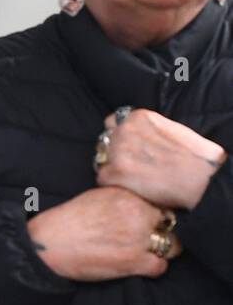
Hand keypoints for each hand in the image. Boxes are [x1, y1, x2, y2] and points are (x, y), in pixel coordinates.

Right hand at [26, 186, 180, 281]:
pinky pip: (160, 267)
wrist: (49, 245)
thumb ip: (124, 197)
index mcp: (127, 195)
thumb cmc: (68, 221)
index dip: (159, 213)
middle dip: (163, 230)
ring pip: (172, 246)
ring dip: (162, 249)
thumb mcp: (97, 196)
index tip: (153, 219)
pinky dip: (152, 267)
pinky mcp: (133, 262)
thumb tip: (144, 203)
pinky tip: (137, 263)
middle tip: (150, 236)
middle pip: (171, 223)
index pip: (163, 202)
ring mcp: (137, 239)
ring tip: (145, 250)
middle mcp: (136, 214)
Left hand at [97, 107, 226, 209]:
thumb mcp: (174, 130)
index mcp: (138, 117)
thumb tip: (142, 130)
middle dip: (115, 151)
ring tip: (131, 177)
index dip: (120, 135)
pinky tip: (130, 187)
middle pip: (106, 140)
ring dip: (112, 166)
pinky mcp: (109, 174)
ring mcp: (114, 152)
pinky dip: (113, 183)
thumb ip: (152, 128)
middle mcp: (122, 131)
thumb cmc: (196, 158)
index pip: (114, 122)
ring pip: (102, 158)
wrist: (202, 183)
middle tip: (131, 164)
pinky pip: (103, 177)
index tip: (128, 146)